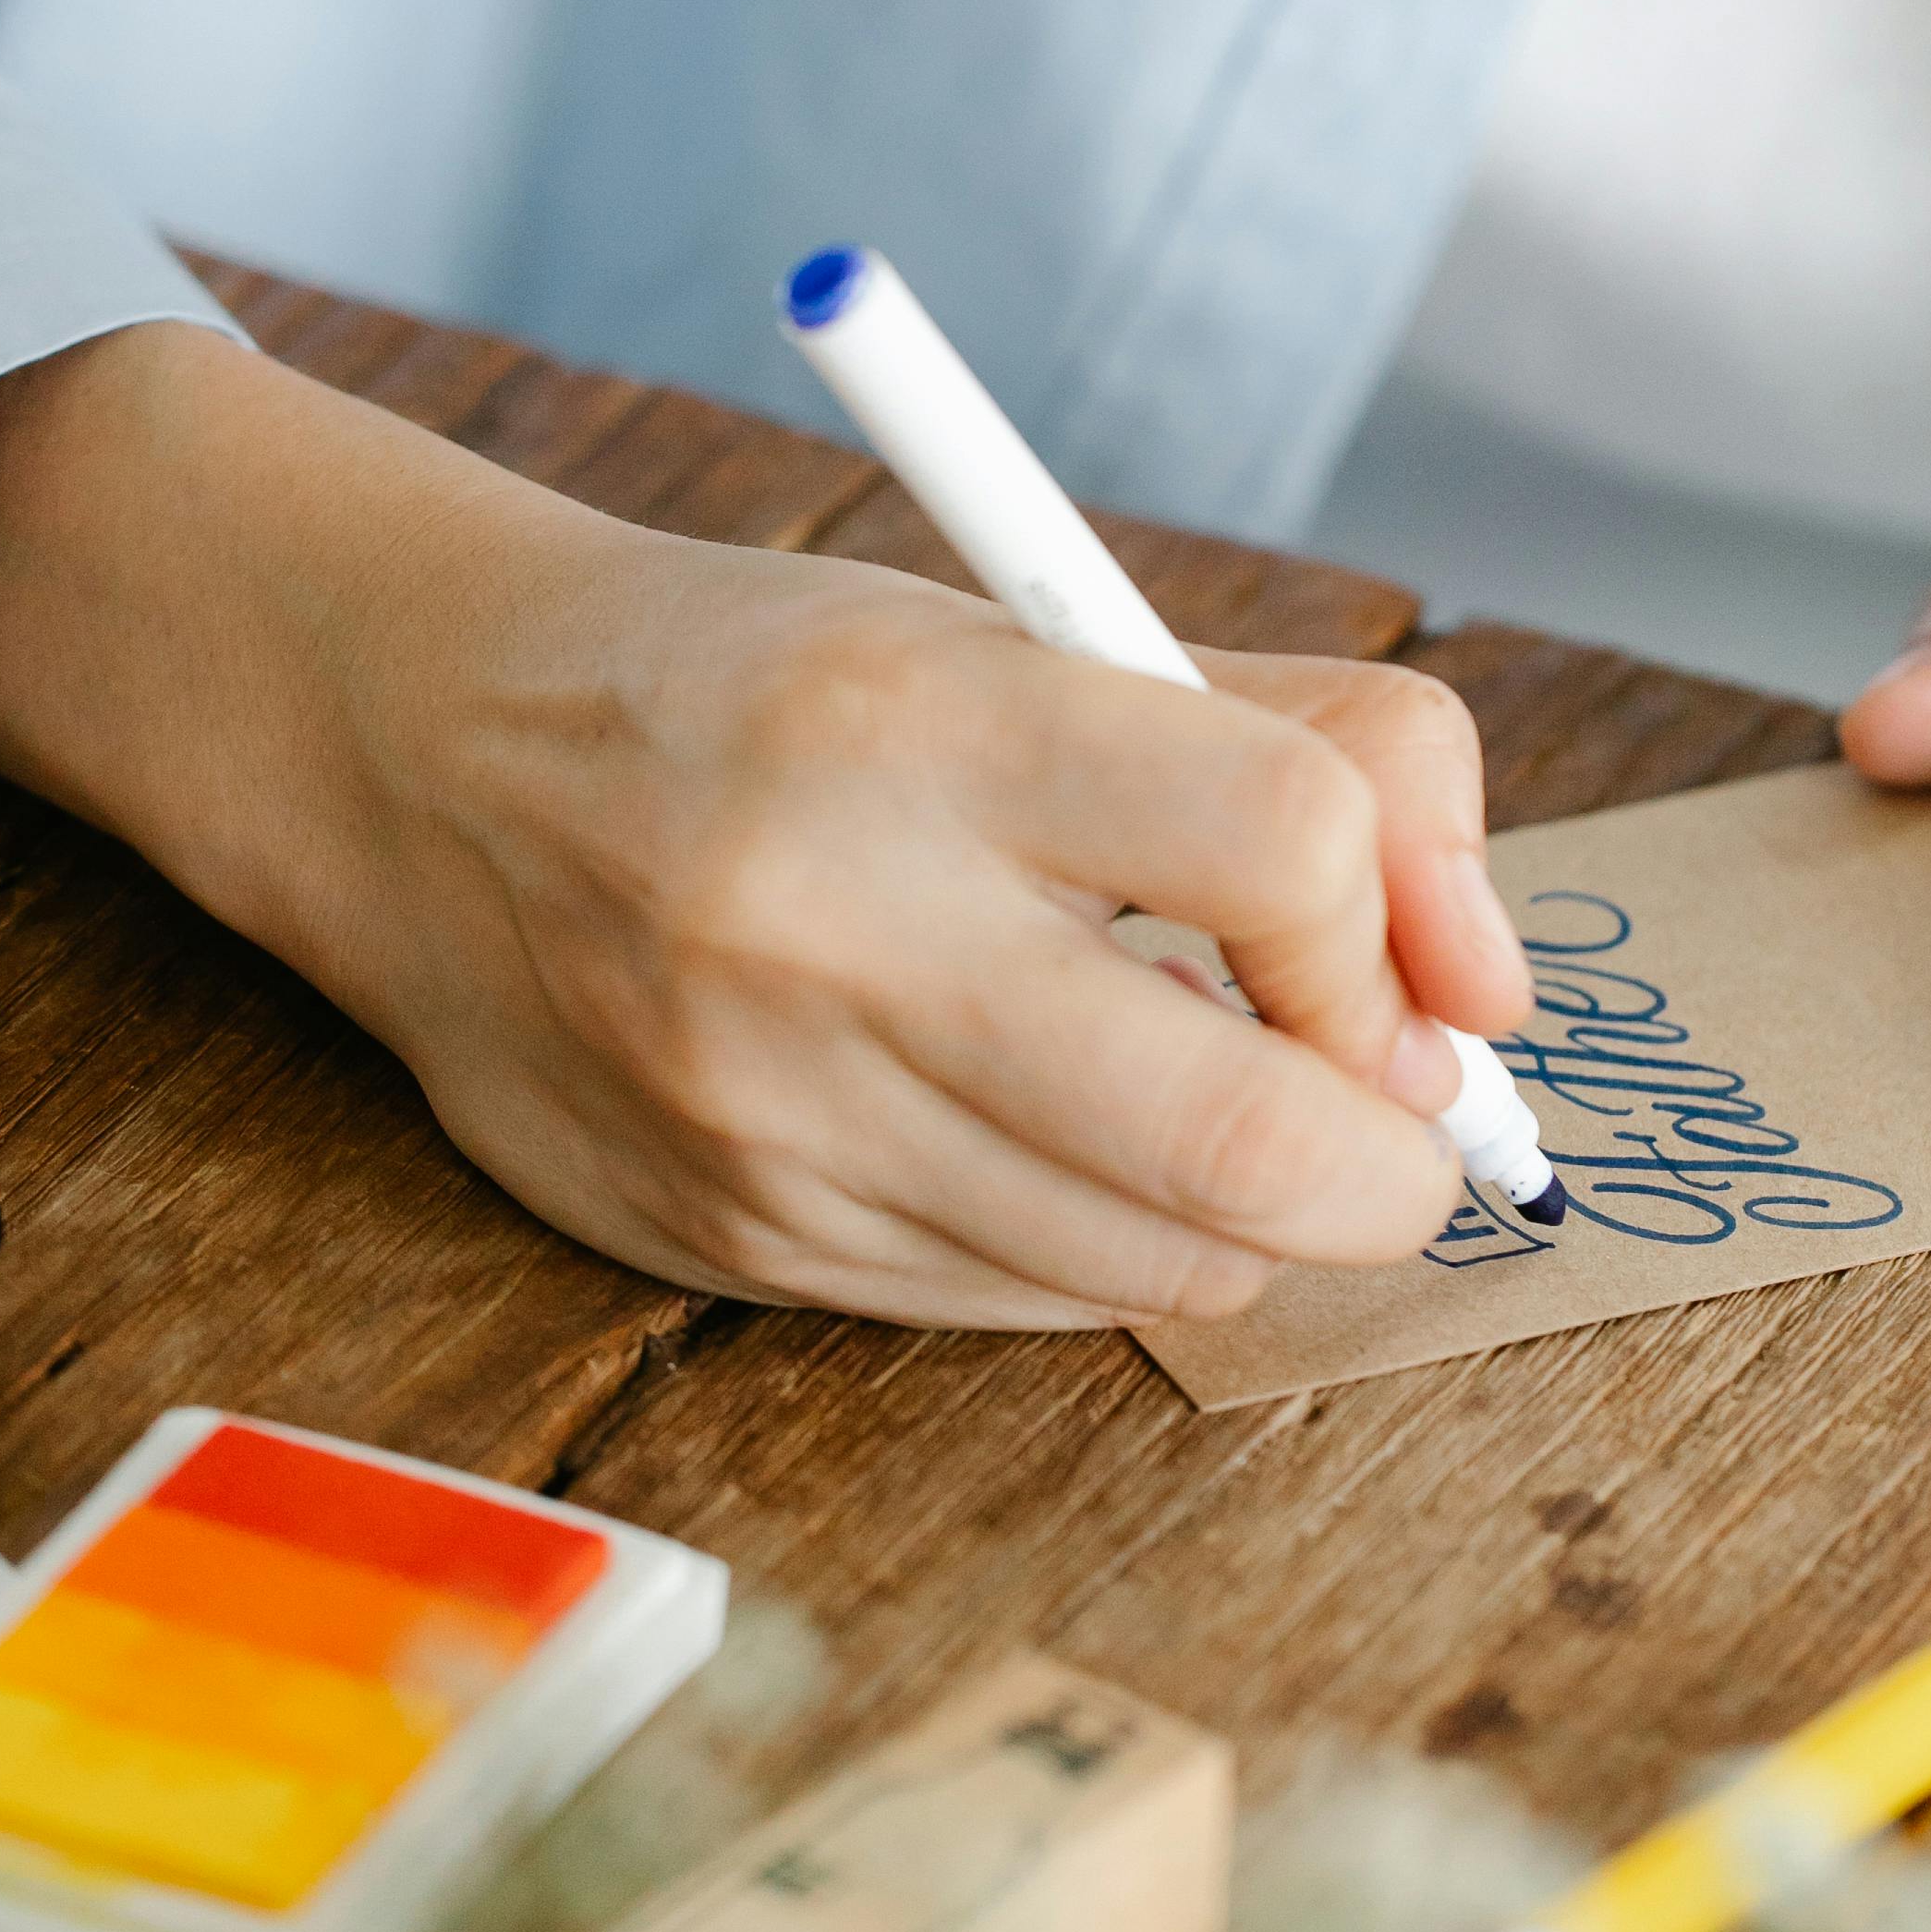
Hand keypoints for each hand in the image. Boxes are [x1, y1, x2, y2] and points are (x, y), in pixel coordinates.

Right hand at [0, 327, 1530, 1324]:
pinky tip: (1057, 1135)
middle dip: (1396, 1161)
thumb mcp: (1050, 625)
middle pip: (1246, 1139)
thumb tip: (1498, 992)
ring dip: (1256, 1212)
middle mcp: (834, 924)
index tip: (1386, 942)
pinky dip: (1108, 1244)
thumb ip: (1324, 756)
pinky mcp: (732, 1238)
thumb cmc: (789, 682)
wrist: (431, 757)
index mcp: (929, 716)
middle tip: (1398, 1117)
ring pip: (1157, 1262)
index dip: (1392, 931)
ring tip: (1213, 1097)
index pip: (1288, 850)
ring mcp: (773, 1110)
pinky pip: (1027, 1306)